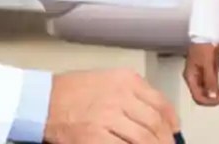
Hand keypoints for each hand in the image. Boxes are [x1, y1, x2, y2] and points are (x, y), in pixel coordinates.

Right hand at [44, 69, 178, 143]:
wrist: (44, 100)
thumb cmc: (73, 91)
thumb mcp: (108, 80)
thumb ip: (133, 93)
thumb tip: (158, 114)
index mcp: (125, 81)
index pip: (160, 103)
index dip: (171, 121)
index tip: (175, 130)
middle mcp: (120, 96)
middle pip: (155, 123)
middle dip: (166, 140)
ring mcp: (107, 118)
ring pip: (144, 139)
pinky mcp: (95, 137)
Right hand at [183, 42, 218, 105]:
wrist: (206, 31)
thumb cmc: (203, 43)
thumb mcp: (207, 62)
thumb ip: (210, 79)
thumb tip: (212, 96)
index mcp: (190, 77)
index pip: (199, 97)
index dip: (211, 100)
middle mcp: (194, 79)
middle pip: (204, 97)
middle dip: (217, 97)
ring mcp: (200, 76)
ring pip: (210, 92)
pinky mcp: (207, 72)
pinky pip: (213, 85)